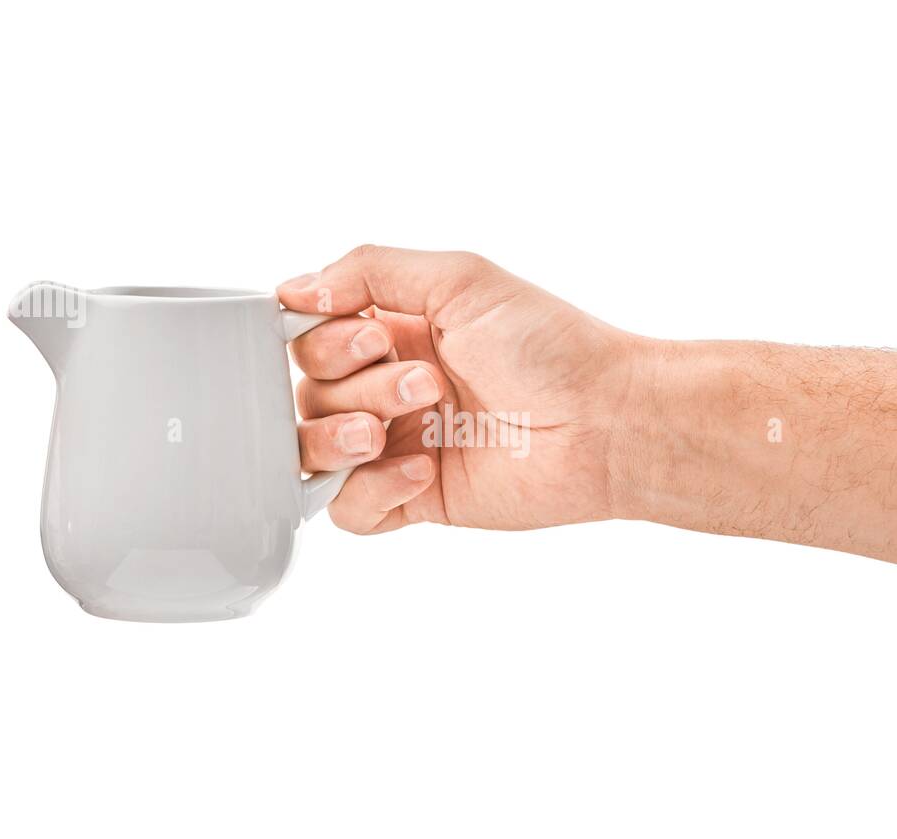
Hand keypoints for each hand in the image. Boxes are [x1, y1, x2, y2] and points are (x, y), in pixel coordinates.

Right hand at [279, 246, 636, 532]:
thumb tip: (292, 290)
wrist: (604, 422)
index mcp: (397, 332)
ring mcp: (400, 445)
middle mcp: (390, 388)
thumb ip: (371, 270)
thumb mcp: (460, 278)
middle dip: (357, 386)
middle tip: (426, 382)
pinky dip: (369, 491)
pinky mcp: (416, 499)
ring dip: (344, 436)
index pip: (310, 338)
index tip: (375, 337)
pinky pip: (349, 510)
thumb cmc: (549, 346)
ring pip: (314, 453)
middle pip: (309, 394)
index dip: (325, 341)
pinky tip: (421, 471)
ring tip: (397, 427)